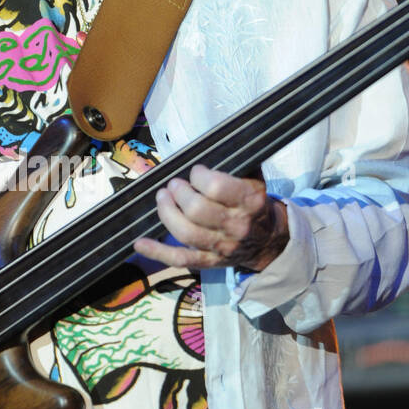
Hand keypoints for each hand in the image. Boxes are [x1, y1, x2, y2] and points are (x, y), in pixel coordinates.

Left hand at [133, 164, 288, 271]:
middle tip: (174, 184)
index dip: (200, 176)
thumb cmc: (254, 204)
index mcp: (250, 202)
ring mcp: (222, 247)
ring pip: (186, 234)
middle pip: (197, 210)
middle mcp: (236, 226)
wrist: (268, 241)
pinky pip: (180, 259)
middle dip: (179, 193)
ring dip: (167, 213)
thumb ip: (235, 166)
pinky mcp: (209, 262)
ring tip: (162, 198)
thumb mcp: (255, 180)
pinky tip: (140, 243)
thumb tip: (210, 146)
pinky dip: (158, 252)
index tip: (196, 172)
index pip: (217, 187)